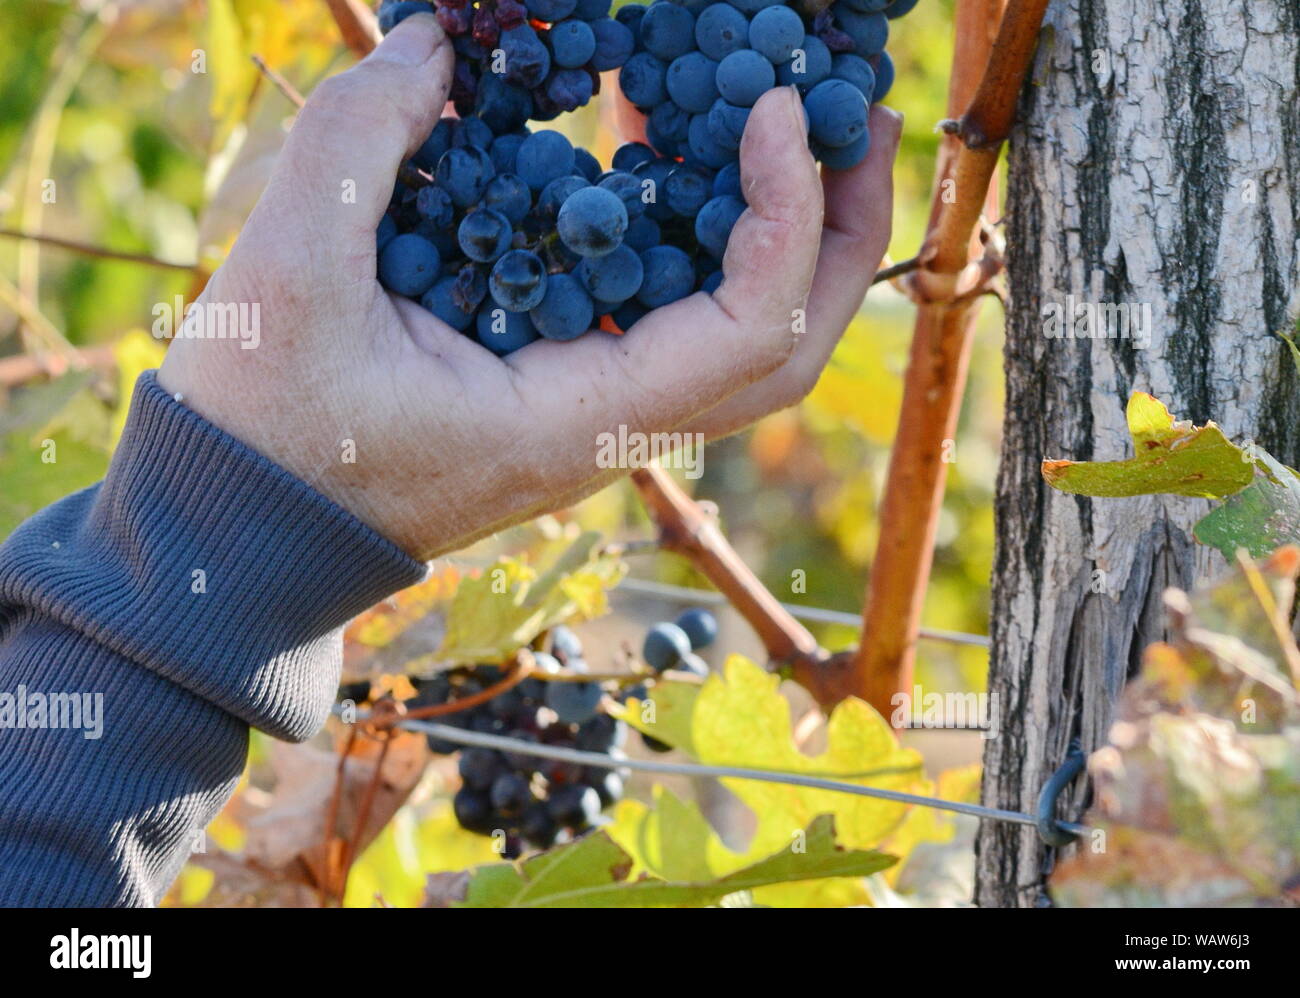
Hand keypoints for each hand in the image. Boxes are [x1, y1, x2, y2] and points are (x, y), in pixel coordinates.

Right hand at [158, 14, 899, 559]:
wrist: (246, 530)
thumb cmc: (265, 433)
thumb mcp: (287, 278)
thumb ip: (358, 142)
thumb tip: (437, 49)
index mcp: (576, 424)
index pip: (750, 330)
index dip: (787, 214)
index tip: (774, 108)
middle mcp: (613, 429)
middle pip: (785, 347)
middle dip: (835, 230)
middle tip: (850, 115)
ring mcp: (597, 413)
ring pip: (741, 338)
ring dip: (781, 230)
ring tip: (778, 115)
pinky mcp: (567, 389)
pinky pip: (669, 316)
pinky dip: (693, 234)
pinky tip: (661, 152)